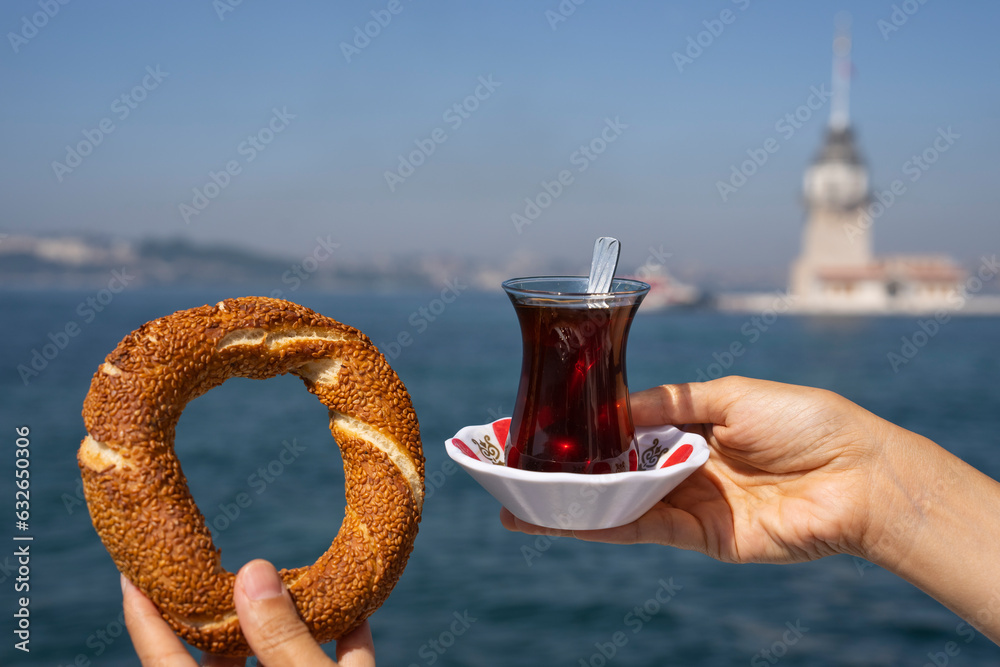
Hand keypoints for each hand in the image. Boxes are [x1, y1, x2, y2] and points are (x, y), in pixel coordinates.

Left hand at [123, 559, 374, 665]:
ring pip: (283, 662)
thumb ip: (281, 639)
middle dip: (228, 610)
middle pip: (224, 659)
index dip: (144, 618)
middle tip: (222, 566)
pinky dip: (347, 642)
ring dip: (292, 621)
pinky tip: (358, 608)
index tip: (131, 572)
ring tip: (289, 580)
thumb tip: (253, 569)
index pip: (165, 662)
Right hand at [501, 375, 890, 563]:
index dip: (588, 429)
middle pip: (615, 469)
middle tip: (514, 469)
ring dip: (571, 503)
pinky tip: (560, 521)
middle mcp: (687, 466)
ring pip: (619, 503)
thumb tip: (616, 405)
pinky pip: (641, 529)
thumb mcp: (731, 394)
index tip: (546, 425)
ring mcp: (691, 503)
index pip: (629, 428)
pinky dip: (600, 526)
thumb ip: (672, 400)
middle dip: (568, 471)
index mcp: (696, 426)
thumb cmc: (806, 422)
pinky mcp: (701, 537)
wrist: (859, 478)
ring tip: (518, 501)